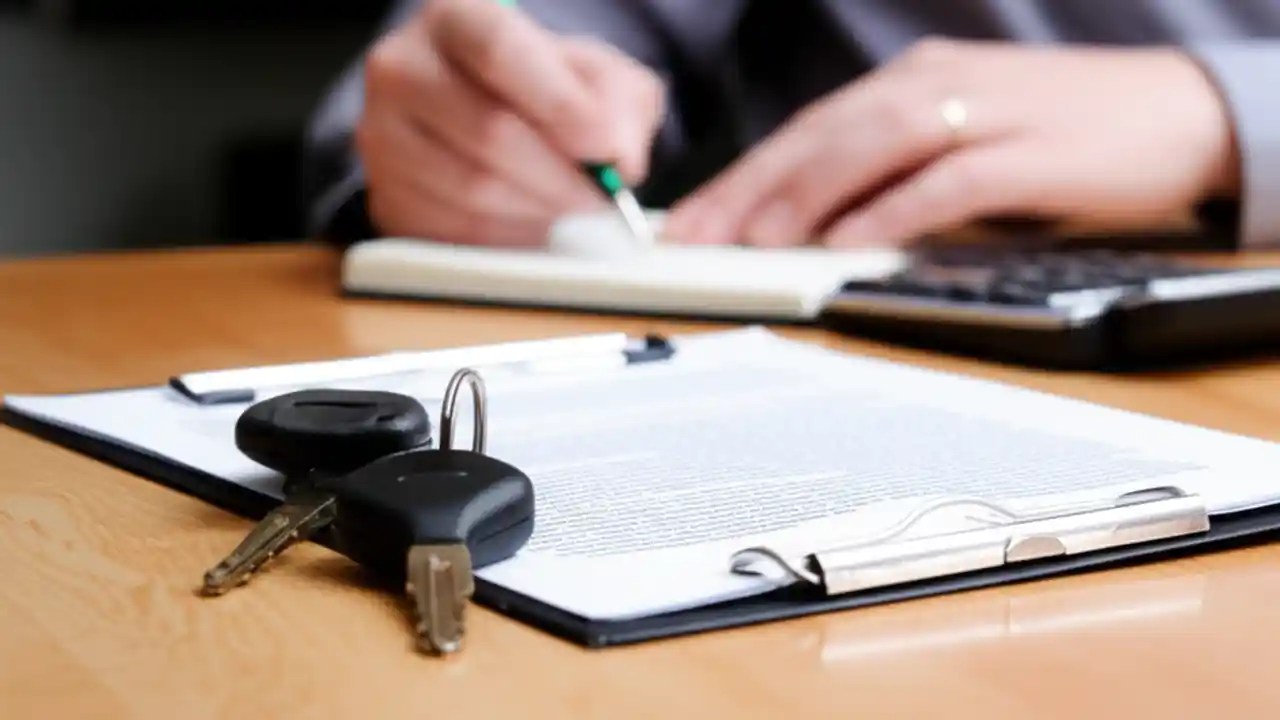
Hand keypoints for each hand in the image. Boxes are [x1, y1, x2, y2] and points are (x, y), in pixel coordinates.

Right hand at [358, 0, 664, 244]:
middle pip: (489, 132)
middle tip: (602, 199)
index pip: (500, 53)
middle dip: (560, 176)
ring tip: (572, 211)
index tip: (607, 148)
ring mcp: (382, 135)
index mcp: (454, 17)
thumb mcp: (594, 74)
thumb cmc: (541, 89)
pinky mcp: (384, 195)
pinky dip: (510, 238)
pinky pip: (455, 231)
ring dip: (540, 212)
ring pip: (473, 189)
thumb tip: (620, 160)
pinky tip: (535, 223)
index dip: (562, 107)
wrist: (483, 115)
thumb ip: (619, 104)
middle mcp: (401, 67)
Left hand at [666, 40, 1238, 247]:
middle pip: (824, 135)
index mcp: (914, 81)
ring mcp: (983, 115)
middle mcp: (936, 86)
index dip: (745, 174)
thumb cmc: (1061, 129)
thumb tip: (817, 217)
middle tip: (697, 235)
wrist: (1179, 112)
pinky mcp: (1028, 153)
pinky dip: (892, 210)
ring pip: (872, 148)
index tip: (693, 217)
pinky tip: (848, 240)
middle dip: (752, 187)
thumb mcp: (962, 135)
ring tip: (754, 238)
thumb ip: (894, 167)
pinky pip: (946, 183)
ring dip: (806, 194)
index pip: (810, 129)